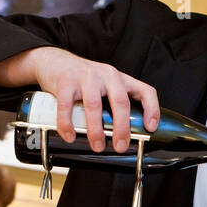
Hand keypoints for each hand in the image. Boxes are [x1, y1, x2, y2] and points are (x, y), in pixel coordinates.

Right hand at [29, 47, 160, 152]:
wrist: (54, 61)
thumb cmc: (84, 79)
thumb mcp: (106, 86)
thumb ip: (114, 104)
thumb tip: (121, 135)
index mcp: (120, 79)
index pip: (145, 91)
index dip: (152, 110)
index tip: (150, 128)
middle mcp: (107, 75)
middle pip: (120, 102)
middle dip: (122, 128)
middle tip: (121, 146)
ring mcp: (86, 77)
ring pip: (94, 105)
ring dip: (96, 130)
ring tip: (98, 146)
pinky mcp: (65, 82)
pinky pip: (67, 106)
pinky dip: (68, 124)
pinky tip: (70, 136)